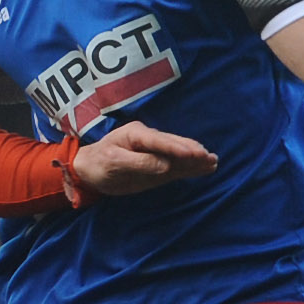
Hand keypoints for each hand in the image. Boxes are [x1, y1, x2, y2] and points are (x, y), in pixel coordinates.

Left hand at [71, 121, 216, 195]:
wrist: (90, 169)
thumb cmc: (99, 163)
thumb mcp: (114, 163)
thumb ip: (139, 163)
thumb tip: (165, 166)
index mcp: (136, 134)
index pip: (160, 141)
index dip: (178, 148)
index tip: (195, 154)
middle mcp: (149, 139)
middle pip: (174, 145)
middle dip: (193, 152)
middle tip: (210, 158)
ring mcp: (154, 151)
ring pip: (178, 154)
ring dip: (195, 158)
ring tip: (213, 161)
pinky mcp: (157, 164)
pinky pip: (176, 164)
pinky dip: (191, 166)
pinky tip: (205, 167)